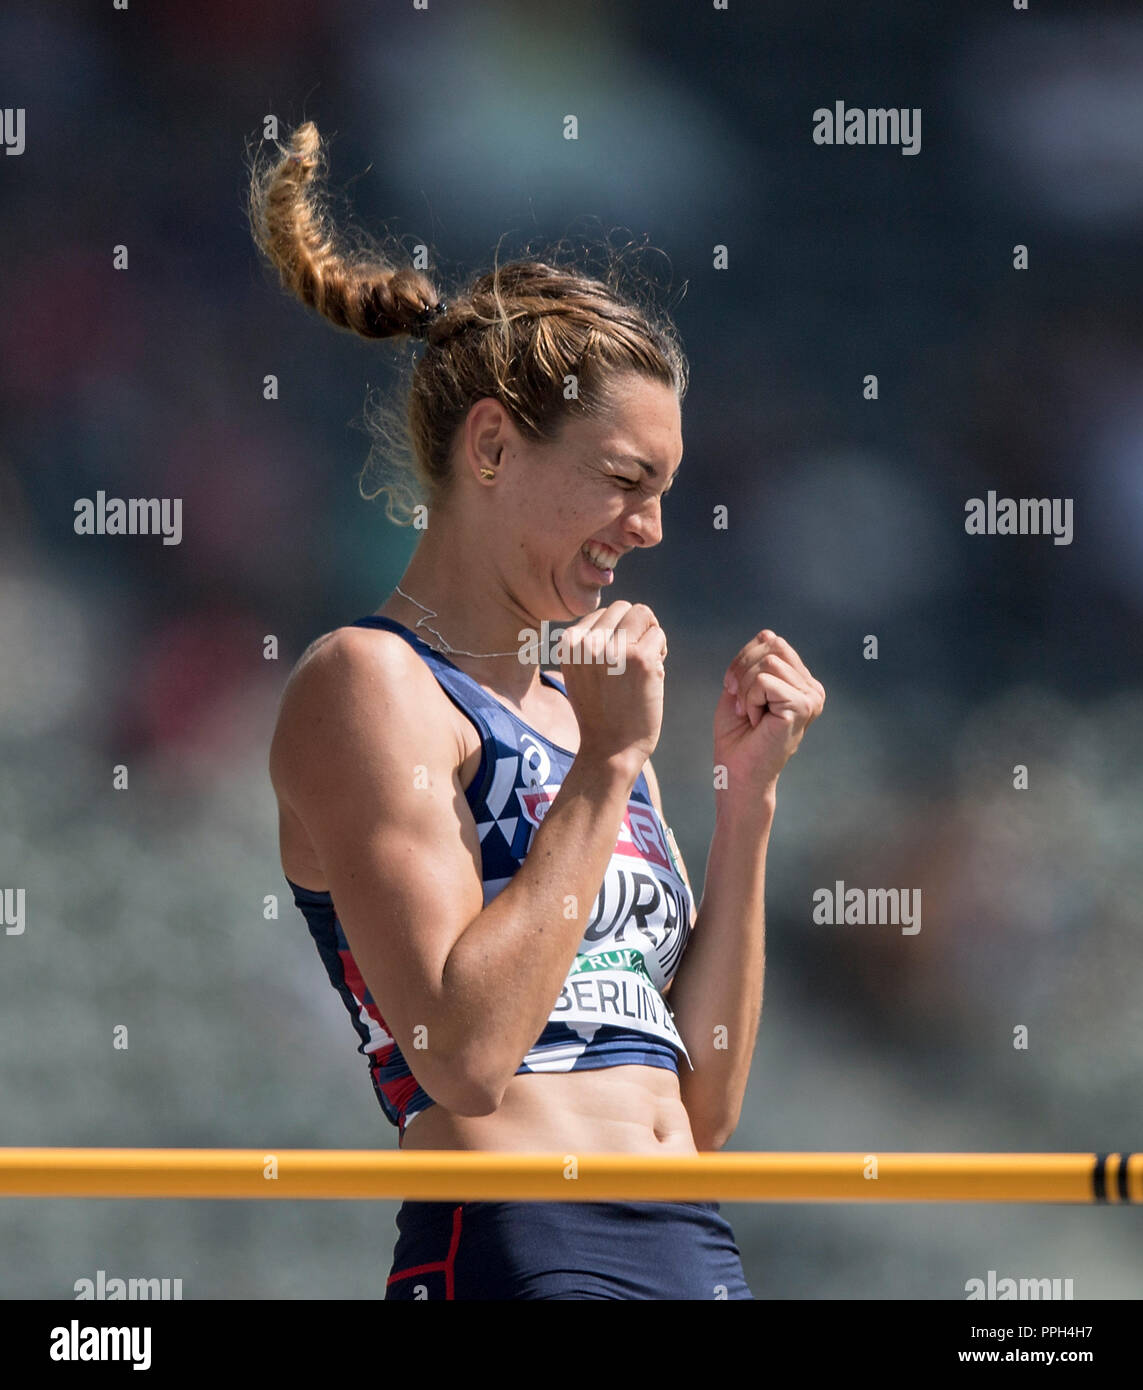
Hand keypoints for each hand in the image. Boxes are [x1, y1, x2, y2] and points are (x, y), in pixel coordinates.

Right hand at [561, 601, 667, 779]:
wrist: (609, 750)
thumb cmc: (600, 712)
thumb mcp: (579, 673)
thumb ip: (590, 643)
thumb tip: (621, 614)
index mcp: (569, 643)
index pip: (603, 613)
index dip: (618, 632)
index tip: (618, 659)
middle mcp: (588, 642)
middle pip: (624, 607)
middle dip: (636, 627)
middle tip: (637, 658)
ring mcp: (615, 649)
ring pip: (643, 614)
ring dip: (649, 635)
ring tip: (645, 663)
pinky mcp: (641, 659)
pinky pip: (658, 634)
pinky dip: (660, 650)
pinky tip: (653, 674)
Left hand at [714, 629, 824, 800]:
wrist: (737, 773)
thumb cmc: (737, 735)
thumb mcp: (742, 687)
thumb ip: (756, 660)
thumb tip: (767, 635)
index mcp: (800, 681)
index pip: (770, 640)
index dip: (742, 659)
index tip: (734, 689)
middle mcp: (812, 687)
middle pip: (770, 644)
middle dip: (742, 670)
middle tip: (741, 703)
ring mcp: (811, 697)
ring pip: (767, 662)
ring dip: (746, 689)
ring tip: (751, 715)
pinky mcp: (802, 707)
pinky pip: (765, 680)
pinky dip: (750, 699)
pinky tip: (757, 722)